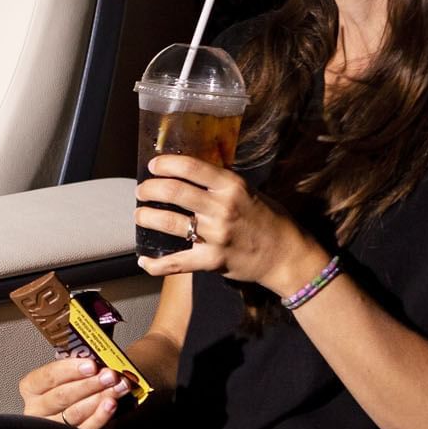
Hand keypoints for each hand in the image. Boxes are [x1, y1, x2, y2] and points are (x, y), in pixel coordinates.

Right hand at [18, 355, 132, 428]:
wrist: (89, 400)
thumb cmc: (80, 381)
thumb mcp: (75, 369)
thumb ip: (81, 362)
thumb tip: (98, 352)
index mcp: (32, 387)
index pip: (47, 376)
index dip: (69, 370)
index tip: (91, 365)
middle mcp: (36, 410)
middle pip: (61, 397)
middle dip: (88, 386)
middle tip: (110, 376)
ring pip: (73, 416)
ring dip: (98, 402)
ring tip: (116, 391)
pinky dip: (100, 420)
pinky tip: (111, 408)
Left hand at [134, 153, 322, 293]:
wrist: (286, 255)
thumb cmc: (267, 219)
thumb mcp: (248, 191)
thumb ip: (219, 184)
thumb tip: (186, 173)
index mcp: (231, 186)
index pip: (191, 168)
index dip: (166, 164)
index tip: (153, 166)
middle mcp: (222, 208)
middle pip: (173, 192)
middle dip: (149, 189)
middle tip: (142, 191)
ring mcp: (216, 235)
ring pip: (169, 223)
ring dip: (147, 217)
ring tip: (141, 215)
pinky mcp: (213, 260)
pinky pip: (177, 263)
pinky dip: (156, 264)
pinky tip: (144, 261)